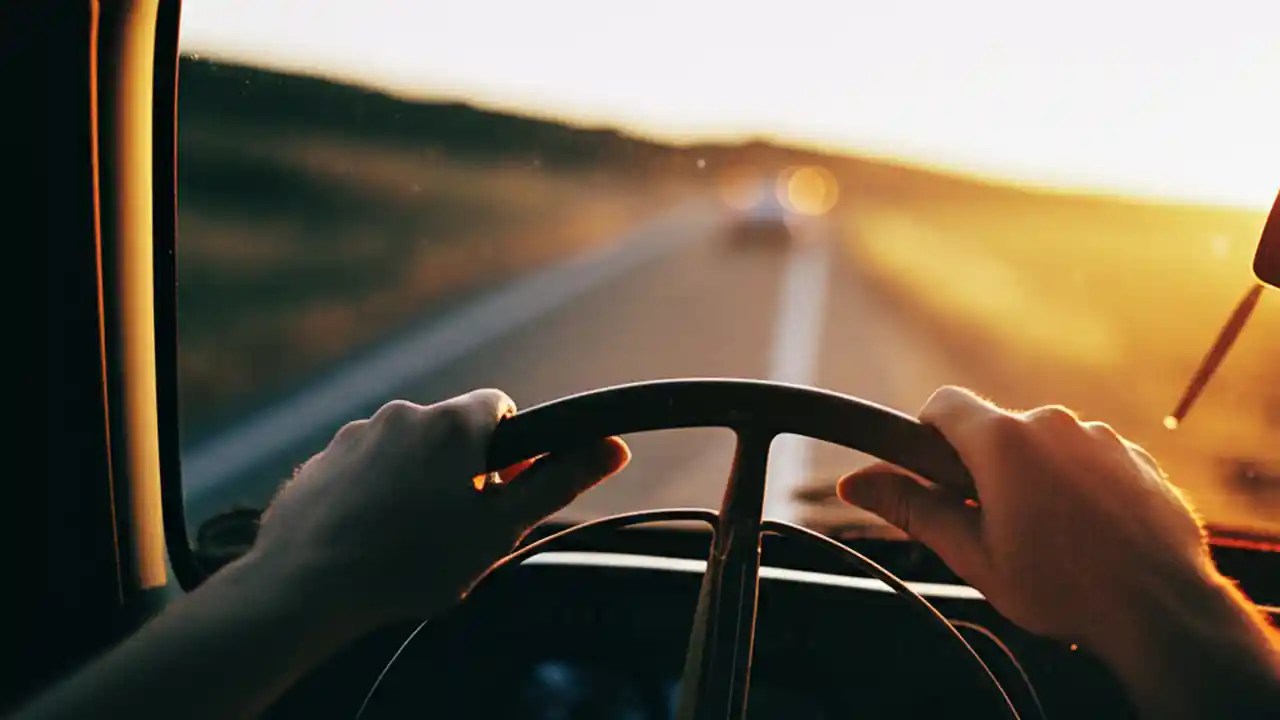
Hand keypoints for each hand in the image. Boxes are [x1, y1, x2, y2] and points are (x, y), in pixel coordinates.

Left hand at [249, 389, 628, 629]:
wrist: (304, 586)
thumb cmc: (410, 562)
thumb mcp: (500, 529)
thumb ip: (558, 482)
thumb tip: (613, 447)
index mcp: (452, 423)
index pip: (501, 408)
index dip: (510, 453)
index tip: (499, 494)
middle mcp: (402, 414)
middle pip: (452, 432)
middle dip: (461, 472)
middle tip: (456, 529)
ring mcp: (354, 435)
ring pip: (405, 452)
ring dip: (415, 484)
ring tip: (406, 542)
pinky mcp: (320, 461)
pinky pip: (363, 470)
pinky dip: (373, 495)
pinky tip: (369, 539)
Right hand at [836, 387, 1279, 717]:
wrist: (1162, 608)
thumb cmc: (1061, 586)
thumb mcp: (972, 554)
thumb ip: (912, 508)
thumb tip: (855, 482)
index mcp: (1003, 440)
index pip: (943, 404)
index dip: (928, 436)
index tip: (935, 476)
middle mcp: (1052, 423)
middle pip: (996, 428)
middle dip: (986, 468)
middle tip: (992, 525)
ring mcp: (1100, 436)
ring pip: (1045, 445)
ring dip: (1035, 477)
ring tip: (1049, 537)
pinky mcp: (1135, 456)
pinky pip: (1088, 458)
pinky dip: (1078, 485)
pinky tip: (1087, 533)